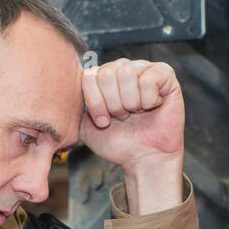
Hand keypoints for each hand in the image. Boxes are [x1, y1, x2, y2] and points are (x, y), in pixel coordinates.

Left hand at [79, 59, 183, 176]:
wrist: (144, 159)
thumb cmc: (119, 143)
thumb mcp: (86, 127)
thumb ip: (74, 108)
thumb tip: (63, 90)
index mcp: (103, 78)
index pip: (90, 76)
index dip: (95, 103)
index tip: (103, 122)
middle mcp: (123, 69)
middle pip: (107, 73)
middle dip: (113, 104)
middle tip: (123, 118)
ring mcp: (144, 69)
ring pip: (127, 73)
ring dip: (130, 102)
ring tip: (137, 113)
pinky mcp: (165, 75)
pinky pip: (149, 78)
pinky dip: (149, 100)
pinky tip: (153, 107)